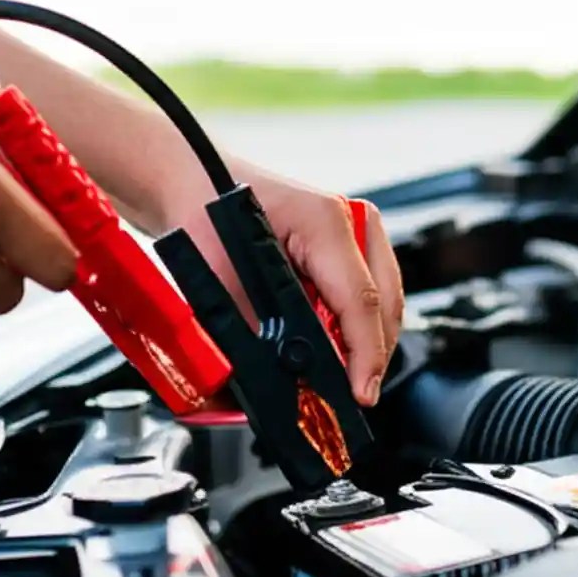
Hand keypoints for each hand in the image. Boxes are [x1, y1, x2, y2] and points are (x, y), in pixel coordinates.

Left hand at [180, 178, 403, 406]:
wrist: (194, 186)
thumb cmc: (203, 216)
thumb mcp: (224, 282)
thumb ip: (261, 330)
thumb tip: (287, 377)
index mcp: (323, 222)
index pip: (360, 301)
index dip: (365, 353)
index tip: (361, 390)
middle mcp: (348, 221)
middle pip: (383, 302)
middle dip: (372, 352)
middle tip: (354, 391)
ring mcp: (352, 229)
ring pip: (381, 298)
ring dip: (365, 338)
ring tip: (343, 373)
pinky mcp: (346, 243)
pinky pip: (366, 290)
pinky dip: (355, 322)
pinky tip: (337, 345)